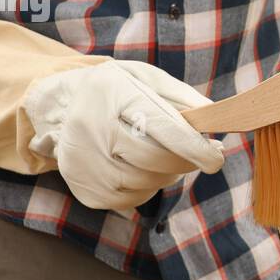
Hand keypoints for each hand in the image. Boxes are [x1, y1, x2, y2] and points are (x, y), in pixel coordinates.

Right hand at [24, 60, 225, 210]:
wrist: (62, 107)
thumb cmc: (117, 91)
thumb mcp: (147, 79)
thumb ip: (183, 98)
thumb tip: (216, 119)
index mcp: (113, 92)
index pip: (160, 127)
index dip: (193, 147)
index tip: (216, 158)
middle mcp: (92, 127)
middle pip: (154, 160)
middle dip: (185, 162)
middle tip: (198, 157)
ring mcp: (84, 161)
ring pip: (145, 183)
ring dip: (167, 175)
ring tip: (163, 158)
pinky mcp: (84, 188)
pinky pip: (130, 200)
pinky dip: (146, 189)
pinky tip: (140, 170)